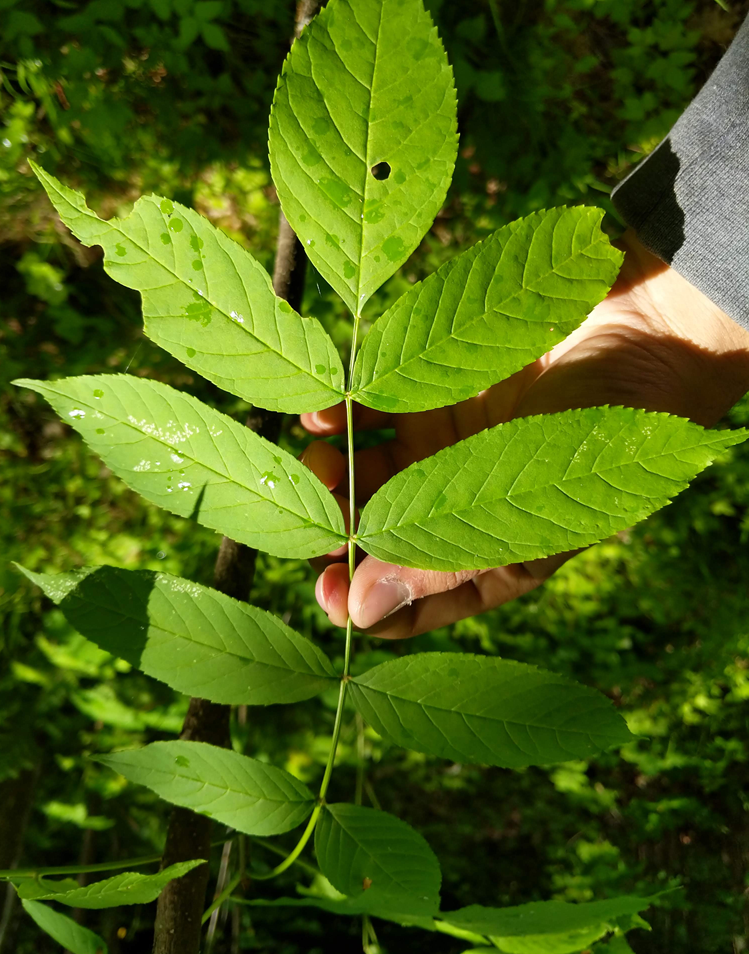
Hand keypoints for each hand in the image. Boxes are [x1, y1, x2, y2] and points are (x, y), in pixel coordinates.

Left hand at [300, 231, 748, 638]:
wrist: (645, 340)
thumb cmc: (604, 442)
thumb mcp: (530, 514)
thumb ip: (445, 562)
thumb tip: (359, 614)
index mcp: (487, 558)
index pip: (414, 602)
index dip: (364, 605)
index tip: (327, 593)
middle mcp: (457, 509)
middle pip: (377, 536)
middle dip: (337, 530)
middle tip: (309, 516)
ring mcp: (441, 452)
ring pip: (365, 476)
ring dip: (331, 472)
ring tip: (314, 458)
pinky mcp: (431, 395)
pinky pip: (369, 414)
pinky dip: (338, 417)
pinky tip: (319, 415)